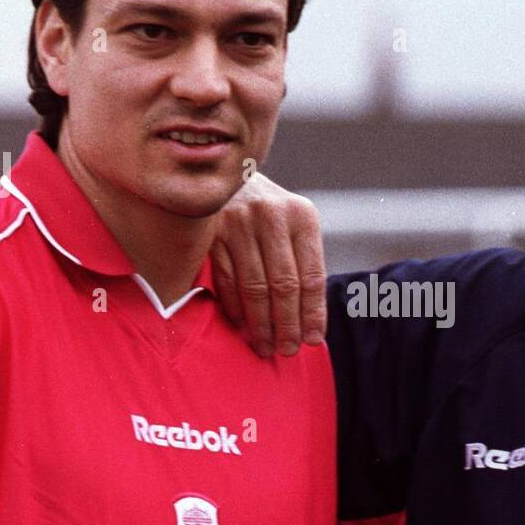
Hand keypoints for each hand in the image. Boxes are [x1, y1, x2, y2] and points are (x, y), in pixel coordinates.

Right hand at [211, 172, 326, 356]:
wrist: (227, 174)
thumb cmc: (269, 212)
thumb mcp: (294, 223)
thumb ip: (303, 261)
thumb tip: (310, 321)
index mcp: (302, 216)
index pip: (312, 276)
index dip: (313, 313)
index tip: (311, 340)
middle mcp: (272, 215)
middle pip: (284, 285)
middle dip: (287, 324)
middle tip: (287, 351)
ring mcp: (238, 222)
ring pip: (254, 287)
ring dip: (261, 324)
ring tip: (266, 346)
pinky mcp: (211, 231)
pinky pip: (226, 280)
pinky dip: (236, 308)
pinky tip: (243, 326)